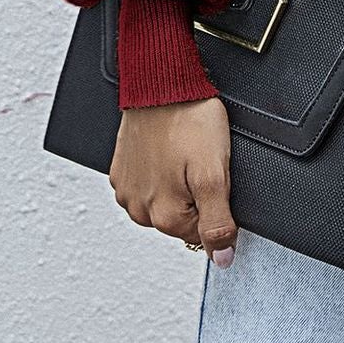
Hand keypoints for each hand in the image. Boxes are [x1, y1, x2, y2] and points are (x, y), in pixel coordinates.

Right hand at [109, 95, 238, 266]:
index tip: (214, 175)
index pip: (204, 232)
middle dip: (197, 194)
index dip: (218, 203)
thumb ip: (218, 222)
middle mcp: (140, 210)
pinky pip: (146, 183)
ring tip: (182, 152)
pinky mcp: (121, 171)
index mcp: (166, 217)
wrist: (161, 83)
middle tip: (200, 160)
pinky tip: (166, 149)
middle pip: (183, 218)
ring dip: (176, 184)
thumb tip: (222, 259)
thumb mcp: (214, 172)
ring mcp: (128, 190)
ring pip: (164, 202)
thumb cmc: (190, 120)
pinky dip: (159, 171)